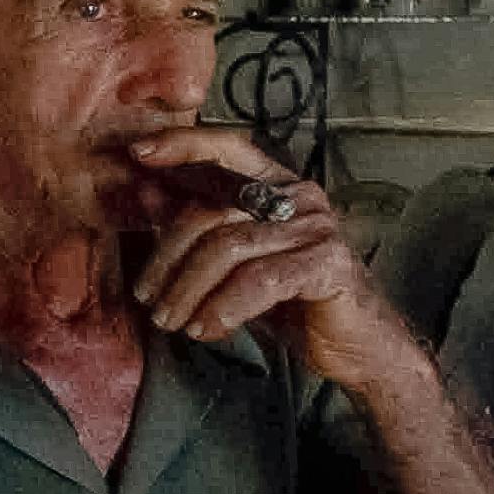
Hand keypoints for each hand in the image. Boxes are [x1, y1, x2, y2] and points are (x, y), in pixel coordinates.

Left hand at [124, 130, 426, 398]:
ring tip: (171, 322)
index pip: (228, 148)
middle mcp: (299, 196)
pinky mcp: (328, 262)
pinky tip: (206, 329)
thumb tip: (144, 189)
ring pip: (229, 248)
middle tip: (147, 300)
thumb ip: (194, 225)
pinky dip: (224, 307)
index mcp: (277, 185)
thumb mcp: (232, 265)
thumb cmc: (290, 303)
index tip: (139, 153)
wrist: (354, 348)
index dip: (184, 145)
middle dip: (168, 258)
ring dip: (189, 291)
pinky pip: (260, 279)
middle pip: (212, 210)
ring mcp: (316, 227)